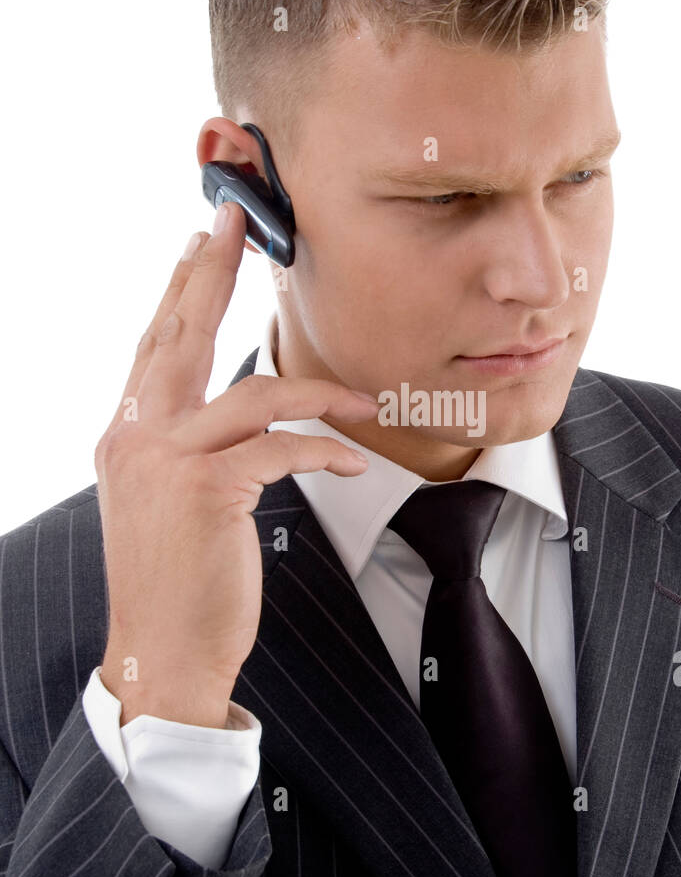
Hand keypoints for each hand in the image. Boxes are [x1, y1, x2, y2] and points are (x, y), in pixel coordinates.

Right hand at [96, 201, 378, 727]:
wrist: (163, 656)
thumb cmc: (176, 585)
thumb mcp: (160, 505)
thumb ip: (179, 450)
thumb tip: (224, 411)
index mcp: (124, 437)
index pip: (153, 347)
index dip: (177, 290)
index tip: (198, 242)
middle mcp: (134, 438)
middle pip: (180, 334)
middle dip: (212, 271)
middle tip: (238, 221)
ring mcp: (166, 461)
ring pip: (253, 391)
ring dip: (320, 392)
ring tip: (361, 403)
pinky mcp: (207, 490)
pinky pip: (283, 445)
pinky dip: (326, 448)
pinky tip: (353, 461)